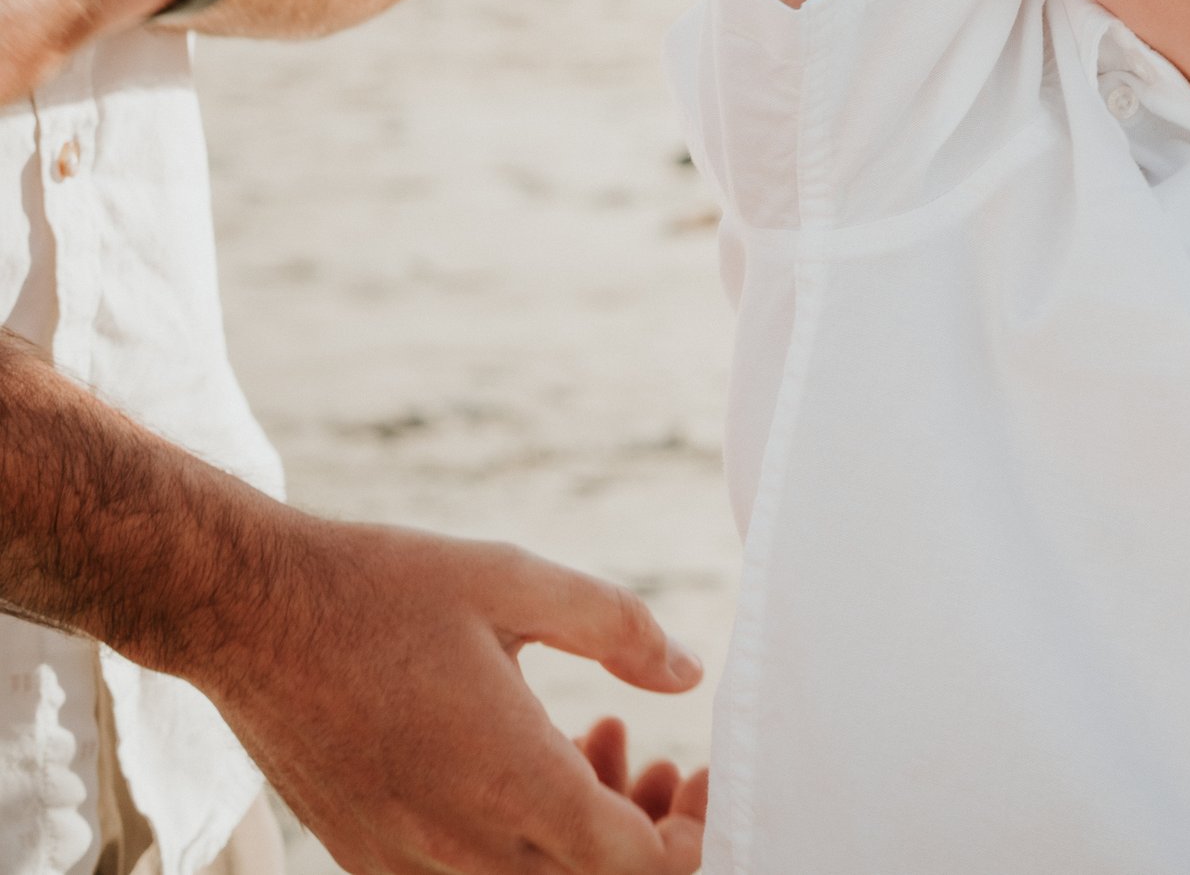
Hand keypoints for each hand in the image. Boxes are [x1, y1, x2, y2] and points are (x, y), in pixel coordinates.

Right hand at [186, 519, 706, 874]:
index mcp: (513, 786)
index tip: (704, 774)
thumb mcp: (516, 580)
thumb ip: (619, 627)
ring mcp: (409, 865)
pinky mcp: (372, 860)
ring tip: (603, 740)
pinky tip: (531, 756)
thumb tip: (688, 673)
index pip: (642, 865)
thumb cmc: (382, 589)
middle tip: (666, 762)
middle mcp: (461, 849)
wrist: (247, 613)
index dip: (695, 832)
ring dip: (587, 836)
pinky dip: (523, 840)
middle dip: (649, 833)